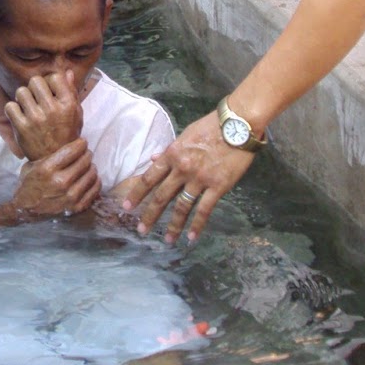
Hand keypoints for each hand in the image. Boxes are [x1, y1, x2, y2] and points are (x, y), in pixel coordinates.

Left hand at [6, 71, 84, 160]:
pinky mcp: (21, 128)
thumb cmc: (67, 134)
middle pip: (35, 81)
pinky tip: (19, 115)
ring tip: (27, 107)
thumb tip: (67, 72)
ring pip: (21, 92)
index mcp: (68, 104)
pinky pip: (10, 106)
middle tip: (36, 98)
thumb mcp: (76, 114)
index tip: (49, 91)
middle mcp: (52, 110)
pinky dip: (13, 110)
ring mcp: (36, 119)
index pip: (54, 77)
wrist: (55, 161)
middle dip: (34, 88)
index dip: (50, 82)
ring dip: (23, 98)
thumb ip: (71, 91)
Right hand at [9, 138, 100, 221]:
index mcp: (48, 169)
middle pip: (84, 161)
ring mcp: (69, 196)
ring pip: (91, 174)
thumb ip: (49, 155)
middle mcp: (60, 182)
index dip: (81, 144)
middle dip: (87, 154)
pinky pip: (94, 190)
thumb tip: (69, 145)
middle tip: (86, 153)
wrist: (25, 210)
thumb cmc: (28, 184)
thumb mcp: (32, 165)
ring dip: (91, 167)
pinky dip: (96, 181)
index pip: (73, 150)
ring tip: (88, 165)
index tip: (82, 142)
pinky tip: (92, 178)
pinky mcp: (76, 207)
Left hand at [121, 111, 254, 243]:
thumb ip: (169, 150)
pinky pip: (204, 209)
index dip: (137, 194)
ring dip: (173, 226)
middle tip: (141, 230)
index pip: (149, 178)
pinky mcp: (218, 186)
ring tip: (167, 240)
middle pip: (161, 196)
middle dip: (149, 215)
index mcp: (172, 154)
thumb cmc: (212, 126)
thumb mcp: (186, 135)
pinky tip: (191, 237)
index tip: (127, 207)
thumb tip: (152, 159)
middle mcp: (182, 169)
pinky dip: (197, 225)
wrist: (238, 124)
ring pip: (181, 207)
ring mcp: (200, 179)